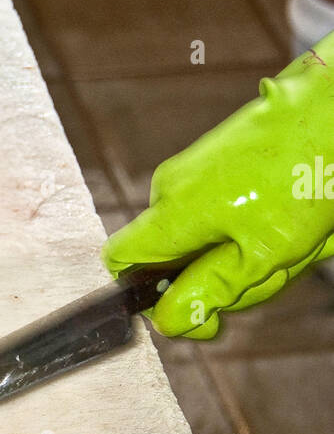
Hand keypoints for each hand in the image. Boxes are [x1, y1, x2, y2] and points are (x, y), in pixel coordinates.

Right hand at [103, 32, 333, 337]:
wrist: (329, 112)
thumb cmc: (302, 177)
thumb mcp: (261, 254)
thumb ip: (209, 291)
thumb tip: (168, 320)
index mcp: (171, 213)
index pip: (120, 261)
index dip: (147, 295)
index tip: (191, 310)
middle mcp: (171, 189)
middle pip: (172, 259)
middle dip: (219, 280)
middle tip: (268, 274)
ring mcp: (192, 172)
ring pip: (202, 240)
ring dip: (245, 257)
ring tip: (289, 245)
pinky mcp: (214, 163)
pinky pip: (219, 215)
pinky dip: (252, 231)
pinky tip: (287, 225)